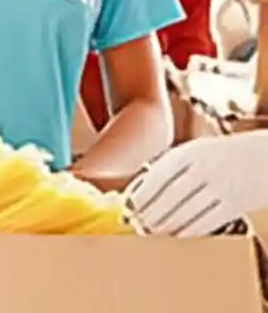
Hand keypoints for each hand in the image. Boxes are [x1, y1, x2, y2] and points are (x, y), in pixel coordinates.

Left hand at [127, 131, 267, 236]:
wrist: (261, 158)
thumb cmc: (216, 156)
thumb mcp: (191, 152)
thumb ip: (166, 168)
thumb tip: (136, 190)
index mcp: (189, 153)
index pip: (159, 176)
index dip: (142, 194)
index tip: (130, 207)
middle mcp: (205, 168)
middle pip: (172, 196)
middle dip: (152, 213)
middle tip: (139, 224)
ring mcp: (222, 186)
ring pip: (188, 211)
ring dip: (167, 225)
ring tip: (153, 231)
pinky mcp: (235, 204)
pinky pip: (208, 221)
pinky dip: (189, 230)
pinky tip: (177, 234)